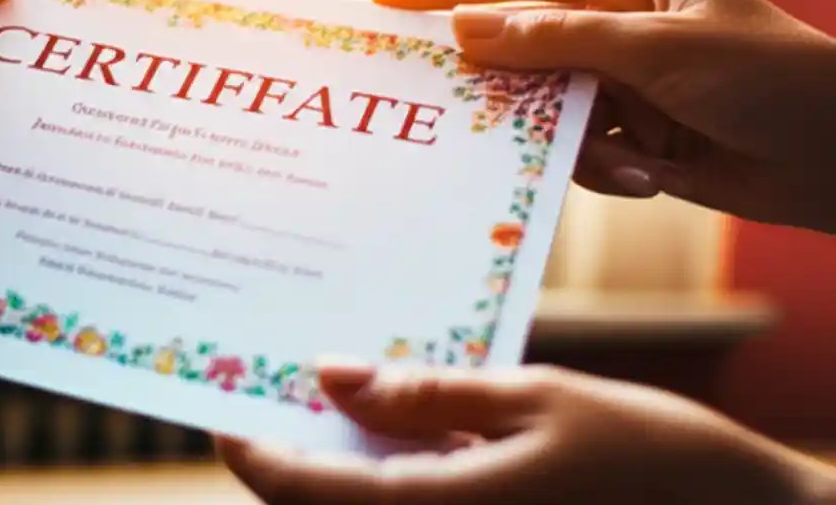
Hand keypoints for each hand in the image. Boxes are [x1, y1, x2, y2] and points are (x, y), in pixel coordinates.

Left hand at [218, 364, 835, 504]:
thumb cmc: (652, 456)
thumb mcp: (537, 399)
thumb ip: (430, 393)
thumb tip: (334, 375)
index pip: (306, 493)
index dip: (251, 452)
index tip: (215, 404)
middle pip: (325, 503)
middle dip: (287, 446)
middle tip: (264, 374)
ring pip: (368, 502)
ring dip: (336, 452)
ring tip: (322, 378)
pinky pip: (413, 500)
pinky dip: (390, 460)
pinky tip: (396, 407)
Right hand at [373, 0, 835, 232]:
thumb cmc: (767, 77)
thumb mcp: (654, 49)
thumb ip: (554, 40)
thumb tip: (464, 27)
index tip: (388, 0)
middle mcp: (619, 26)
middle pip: (524, 47)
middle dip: (506, 83)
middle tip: (453, 108)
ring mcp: (625, 84)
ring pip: (547, 109)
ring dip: (574, 140)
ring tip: (621, 155)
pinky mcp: (634, 138)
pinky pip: (579, 151)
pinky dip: (604, 168)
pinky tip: (652, 175)